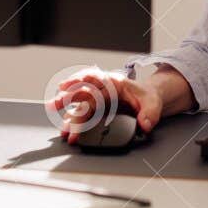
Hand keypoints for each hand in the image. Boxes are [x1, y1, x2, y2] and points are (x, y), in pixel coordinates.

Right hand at [47, 67, 163, 142]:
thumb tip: (145, 124)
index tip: (68, 85)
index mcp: (115, 82)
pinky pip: (81, 113)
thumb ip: (150, 113)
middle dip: (67, 97)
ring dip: (68, 114)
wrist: (147, 99)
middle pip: (82, 92)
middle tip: (54, 104)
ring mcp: (97, 99)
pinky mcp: (95, 109)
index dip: (80, 80)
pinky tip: (66, 128)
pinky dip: (73, 121)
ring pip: (79, 105)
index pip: (94, 79)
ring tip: (59, 124)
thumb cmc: (147, 97)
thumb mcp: (153, 103)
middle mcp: (102, 89)